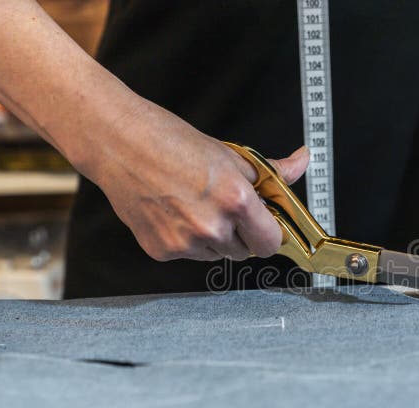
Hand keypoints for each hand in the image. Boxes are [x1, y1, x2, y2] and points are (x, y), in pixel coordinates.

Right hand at [79, 100, 308, 261]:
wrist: (117, 142)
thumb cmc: (170, 141)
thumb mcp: (230, 155)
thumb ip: (271, 172)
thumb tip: (301, 163)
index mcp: (236, 200)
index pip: (270, 243)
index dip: (269, 234)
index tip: (264, 226)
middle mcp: (212, 227)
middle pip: (245, 252)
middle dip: (241, 234)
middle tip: (223, 207)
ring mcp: (185, 243)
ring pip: (216, 254)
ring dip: (213, 238)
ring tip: (193, 204)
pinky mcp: (161, 250)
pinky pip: (188, 254)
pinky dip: (185, 240)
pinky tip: (173, 212)